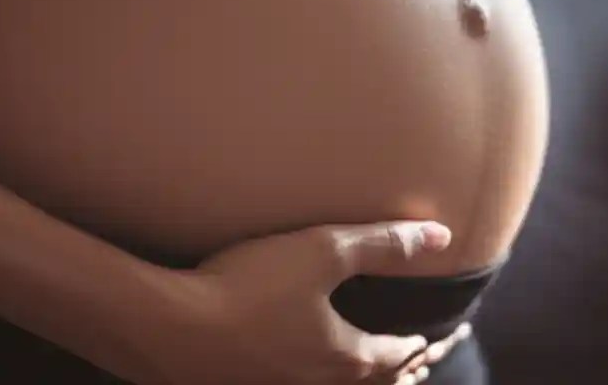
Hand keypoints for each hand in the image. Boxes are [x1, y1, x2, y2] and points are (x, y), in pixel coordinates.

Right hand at [140, 220, 464, 384]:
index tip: (441, 340)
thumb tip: (443, 238)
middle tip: (421, 364)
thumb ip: (384, 243)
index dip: (424, 345)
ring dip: (364, 384)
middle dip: (401, 373)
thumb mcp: (324, 250)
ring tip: (373, 376)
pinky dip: (321, 383)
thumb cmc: (248, 285)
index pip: (400, 355)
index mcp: (345, 358)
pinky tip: (305, 372)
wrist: (164, 327)